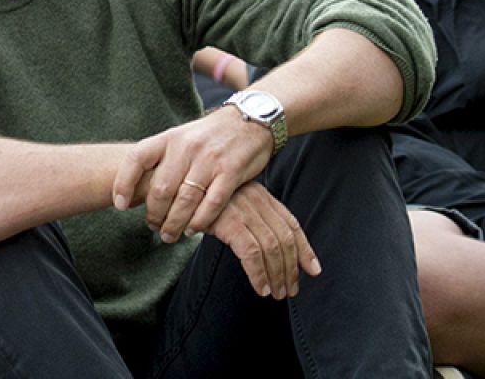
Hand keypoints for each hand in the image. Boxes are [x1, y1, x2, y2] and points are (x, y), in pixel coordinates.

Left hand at [112, 107, 271, 242]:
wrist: (250, 120)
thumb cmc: (209, 137)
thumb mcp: (181, 138)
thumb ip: (160, 161)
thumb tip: (132, 193)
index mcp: (169, 137)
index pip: (137, 158)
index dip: (124, 183)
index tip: (120, 206)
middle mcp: (187, 146)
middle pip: (161, 189)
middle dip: (154, 214)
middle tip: (153, 228)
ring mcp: (209, 159)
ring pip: (185, 200)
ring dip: (174, 224)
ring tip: (169, 235)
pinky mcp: (231, 171)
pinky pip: (211, 204)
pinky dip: (200, 221)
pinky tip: (193, 229)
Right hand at [206, 182, 319, 298]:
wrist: (172, 190)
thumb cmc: (198, 201)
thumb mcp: (230, 204)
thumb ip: (250, 218)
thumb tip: (269, 247)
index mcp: (260, 195)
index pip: (291, 223)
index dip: (305, 248)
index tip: (313, 270)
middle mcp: (256, 200)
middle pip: (285, 238)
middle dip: (292, 268)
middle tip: (291, 290)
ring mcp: (243, 210)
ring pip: (272, 247)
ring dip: (277, 275)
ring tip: (276, 294)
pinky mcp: (229, 222)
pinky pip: (251, 253)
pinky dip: (259, 273)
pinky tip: (261, 288)